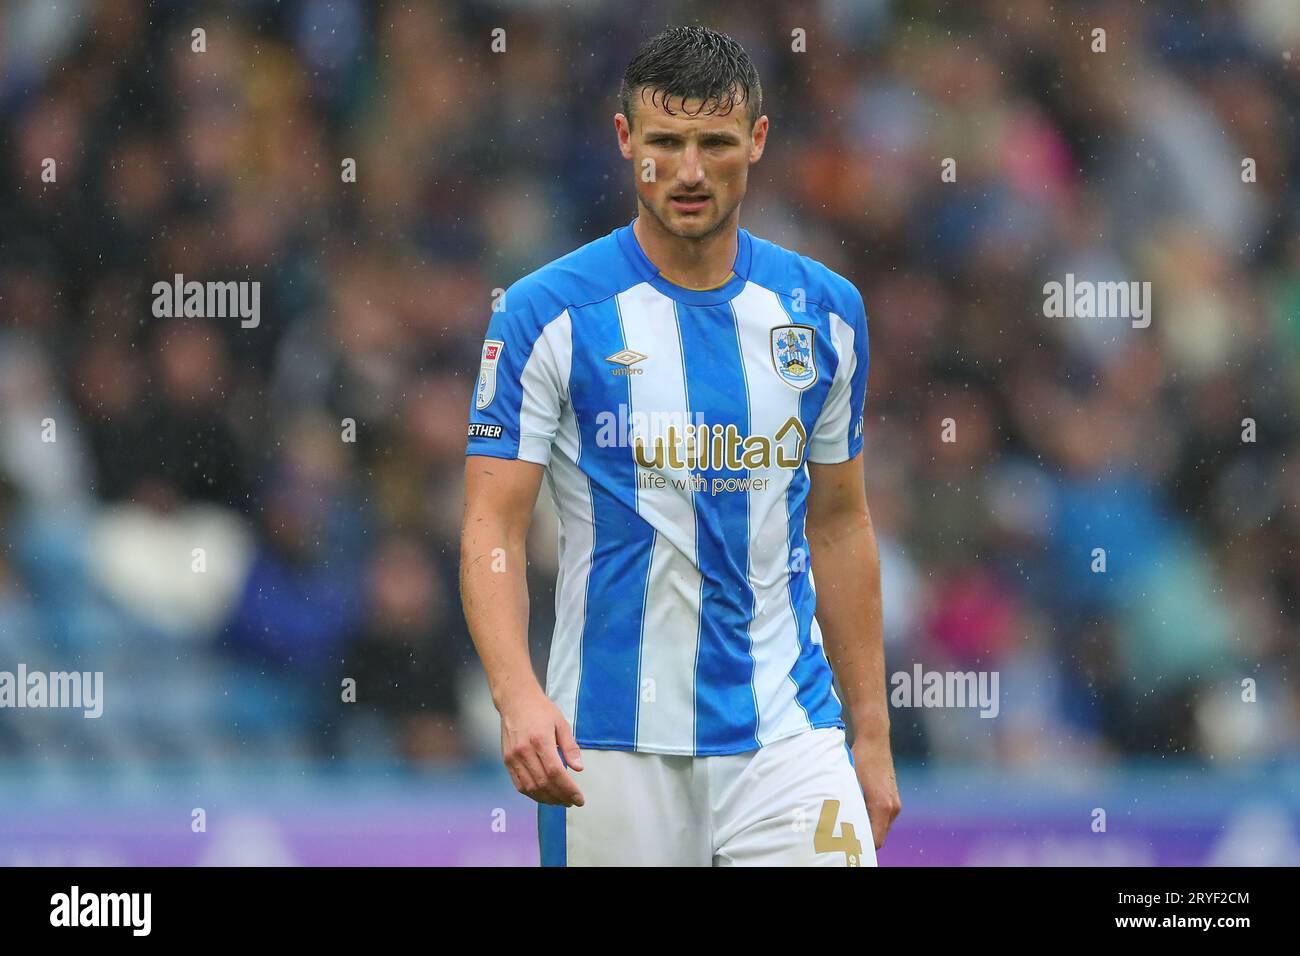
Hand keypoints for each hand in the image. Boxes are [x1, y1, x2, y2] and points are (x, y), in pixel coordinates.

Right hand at [499, 687, 584, 806]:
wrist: (515, 700)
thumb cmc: (540, 710)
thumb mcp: (561, 723)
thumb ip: (570, 747)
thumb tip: (579, 769)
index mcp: (540, 740)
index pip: (555, 773)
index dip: (568, 789)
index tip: (579, 798)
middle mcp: (524, 751)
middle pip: (543, 783)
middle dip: (560, 796)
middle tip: (572, 801)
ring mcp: (513, 758)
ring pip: (530, 788)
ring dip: (547, 799)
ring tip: (561, 801)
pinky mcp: (507, 761)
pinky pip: (519, 784)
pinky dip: (532, 794)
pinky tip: (544, 795)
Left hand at [852, 734, 899, 849]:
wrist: (874, 739)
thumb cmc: (860, 758)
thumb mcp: (851, 782)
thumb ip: (849, 805)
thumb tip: (839, 823)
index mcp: (883, 807)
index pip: (876, 841)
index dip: (861, 846)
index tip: (846, 846)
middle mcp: (893, 807)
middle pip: (879, 835)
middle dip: (862, 837)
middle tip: (843, 838)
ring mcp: (895, 802)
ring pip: (880, 825)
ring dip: (867, 827)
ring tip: (847, 823)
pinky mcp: (893, 797)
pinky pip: (882, 816)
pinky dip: (871, 817)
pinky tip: (856, 810)